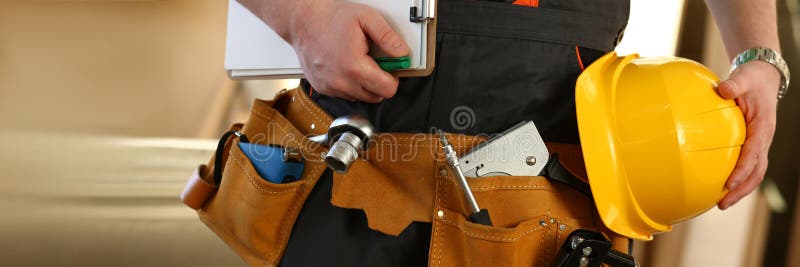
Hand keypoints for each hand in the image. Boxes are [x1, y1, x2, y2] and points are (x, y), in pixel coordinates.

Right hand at [290, 1, 409, 101]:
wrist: (302, 21)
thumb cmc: (330, 18)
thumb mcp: (366, 19)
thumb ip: (388, 37)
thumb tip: (402, 54)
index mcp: (354, 67)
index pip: (387, 90)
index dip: (393, 78)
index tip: (390, 67)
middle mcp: (341, 82)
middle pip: (375, 96)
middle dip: (379, 81)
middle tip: (374, 62)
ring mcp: (330, 87)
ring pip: (360, 97)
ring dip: (364, 84)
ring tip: (358, 62)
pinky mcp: (323, 88)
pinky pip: (345, 94)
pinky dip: (350, 84)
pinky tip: (345, 67)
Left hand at [716, 61, 780, 209]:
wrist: (762, 78)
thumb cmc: (751, 79)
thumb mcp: (743, 78)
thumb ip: (733, 85)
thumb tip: (721, 89)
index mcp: (763, 126)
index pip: (754, 152)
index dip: (742, 169)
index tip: (728, 183)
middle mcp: (764, 138)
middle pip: (757, 171)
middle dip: (741, 189)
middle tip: (722, 204)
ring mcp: (759, 143)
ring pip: (755, 173)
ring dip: (740, 190)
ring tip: (721, 204)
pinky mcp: (752, 144)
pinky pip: (747, 166)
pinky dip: (737, 179)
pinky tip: (720, 189)